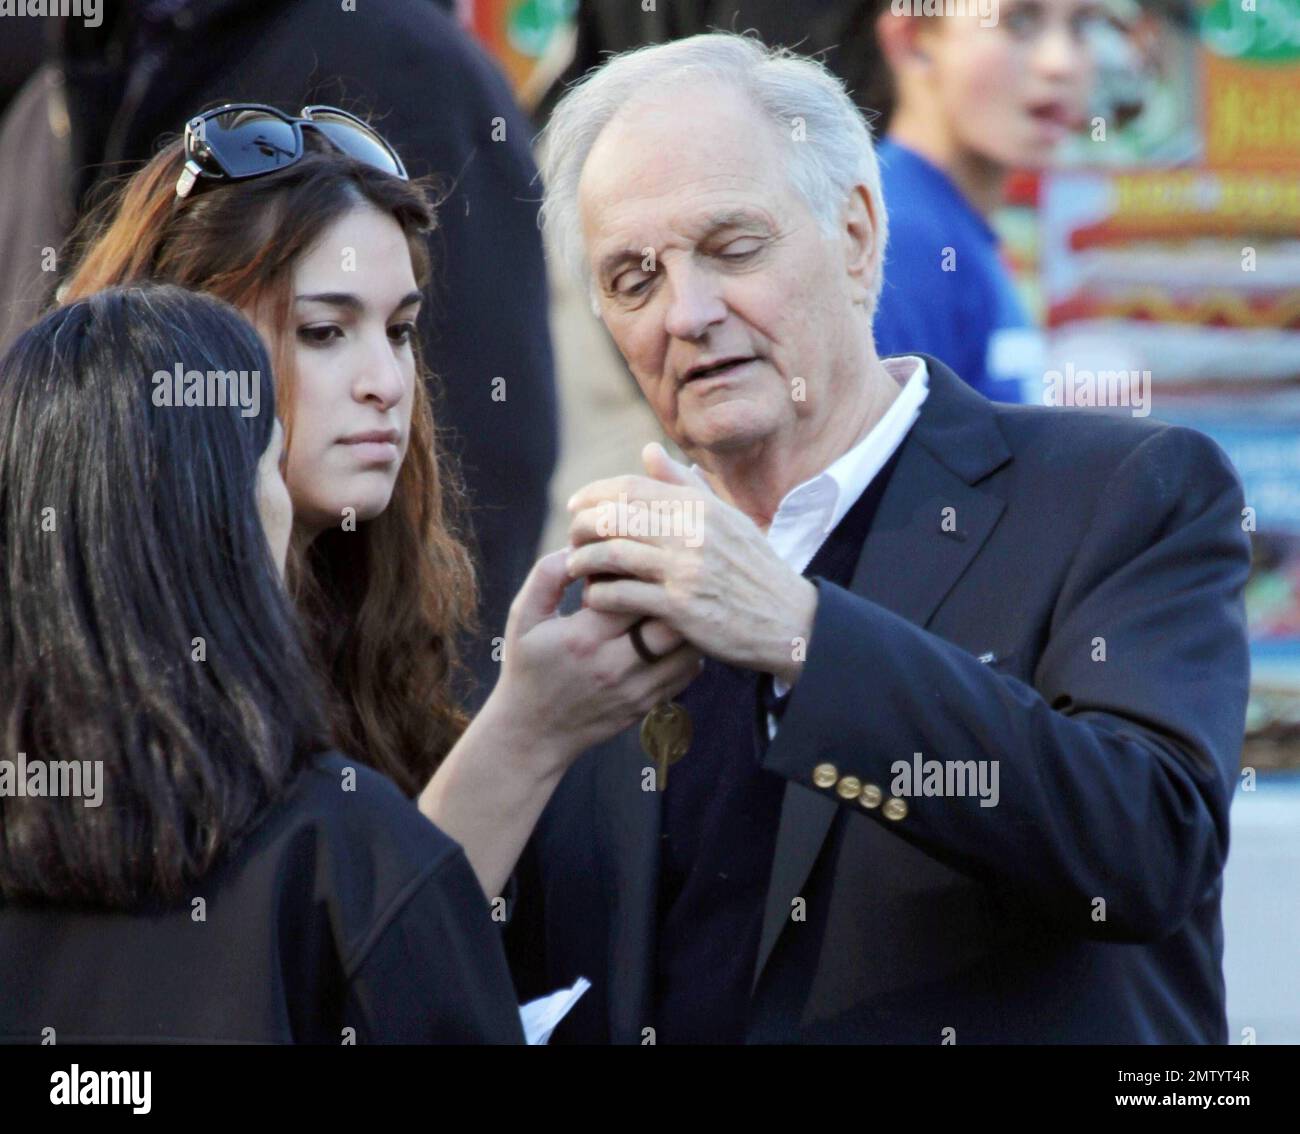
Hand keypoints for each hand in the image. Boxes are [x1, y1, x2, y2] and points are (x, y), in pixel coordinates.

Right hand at [486, 549, 702, 779]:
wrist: (532, 733)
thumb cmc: (527, 666)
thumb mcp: (523, 618)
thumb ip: (547, 576)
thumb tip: (579, 545)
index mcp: (583, 639)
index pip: (634, 594)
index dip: (643, 571)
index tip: (640, 560)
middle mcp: (614, 667)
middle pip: (670, 622)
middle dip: (673, 596)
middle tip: (668, 578)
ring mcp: (635, 691)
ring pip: (687, 649)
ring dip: (685, 622)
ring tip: (675, 603)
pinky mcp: (648, 705)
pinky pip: (688, 672)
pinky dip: (687, 649)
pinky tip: (671, 634)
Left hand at [566, 444, 817, 685]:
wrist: (790, 622)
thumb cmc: (753, 569)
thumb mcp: (727, 519)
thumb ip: (684, 486)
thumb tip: (648, 450)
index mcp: (700, 507)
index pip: (631, 488)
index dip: (594, 494)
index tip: (574, 507)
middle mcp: (692, 532)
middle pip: (615, 517)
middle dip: (582, 527)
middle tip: (572, 539)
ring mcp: (686, 570)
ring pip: (613, 554)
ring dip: (584, 561)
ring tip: (574, 567)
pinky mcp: (681, 608)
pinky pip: (624, 595)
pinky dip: (600, 595)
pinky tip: (593, 598)